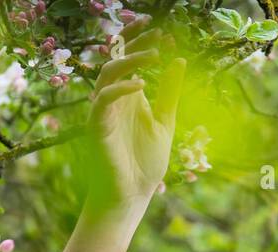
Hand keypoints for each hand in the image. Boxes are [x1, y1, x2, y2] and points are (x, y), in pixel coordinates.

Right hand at [83, 14, 184, 210]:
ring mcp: (103, 111)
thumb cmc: (146, 162)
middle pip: (116, 58)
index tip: (161, 31)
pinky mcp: (98, 126)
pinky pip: (104, 100)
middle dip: (134, 43)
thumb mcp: (165, 121)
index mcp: (128, 95)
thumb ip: (170, 93)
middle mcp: (113, 99)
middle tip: (156, 31)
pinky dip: (121, 90)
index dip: (140, 42)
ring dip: (130, 62)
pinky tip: (142, 86)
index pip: (129, 60)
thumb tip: (180, 61)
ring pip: (108, 74)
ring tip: (154, 55)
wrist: (133, 194)